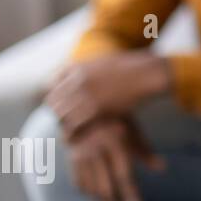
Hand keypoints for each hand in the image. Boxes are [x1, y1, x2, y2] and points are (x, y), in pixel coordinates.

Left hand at [45, 52, 171, 140]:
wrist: (148, 74)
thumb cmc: (132, 69)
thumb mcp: (105, 63)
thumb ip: (89, 69)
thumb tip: (80, 74)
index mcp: (78, 68)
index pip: (52, 84)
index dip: (54, 96)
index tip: (58, 106)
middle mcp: (78, 80)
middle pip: (54, 100)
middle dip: (56, 112)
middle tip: (63, 122)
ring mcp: (86, 94)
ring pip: (62, 114)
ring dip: (64, 124)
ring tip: (69, 133)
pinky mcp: (96, 108)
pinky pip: (75, 124)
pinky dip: (74, 132)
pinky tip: (78, 137)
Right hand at [68, 116, 165, 200]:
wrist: (80, 104)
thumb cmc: (115, 116)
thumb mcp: (132, 129)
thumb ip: (144, 150)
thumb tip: (162, 168)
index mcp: (113, 142)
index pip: (123, 177)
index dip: (131, 199)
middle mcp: (95, 151)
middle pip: (106, 188)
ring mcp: (80, 156)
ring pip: (92, 189)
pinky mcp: (72, 159)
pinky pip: (81, 184)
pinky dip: (92, 195)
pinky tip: (103, 200)